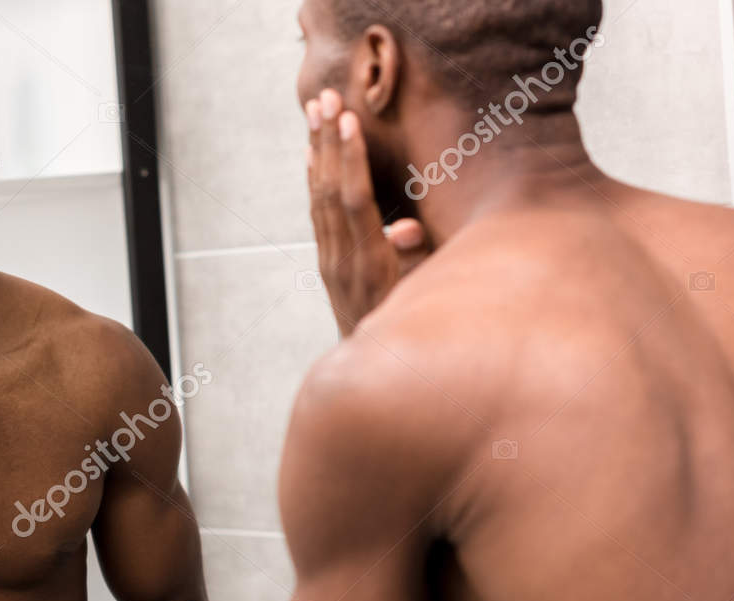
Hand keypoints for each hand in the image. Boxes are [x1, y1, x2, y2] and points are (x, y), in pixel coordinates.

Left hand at [306, 89, 429, 337]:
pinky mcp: (328, 264)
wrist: (375, 369)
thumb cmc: (413, 328)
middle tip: (324, 99)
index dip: (350, 160)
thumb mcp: (420, 295)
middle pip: (330, 191)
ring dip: (318, 152)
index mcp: (370, 263)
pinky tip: (312, 154)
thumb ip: (414, 260)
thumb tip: (406, 229)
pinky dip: (315, 180)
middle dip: (328, 142)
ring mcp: (331, 262)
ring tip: (314, 112)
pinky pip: (317, 214)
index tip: (347, 122)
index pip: (354, 202)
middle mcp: (343, 260)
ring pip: (319, 199)